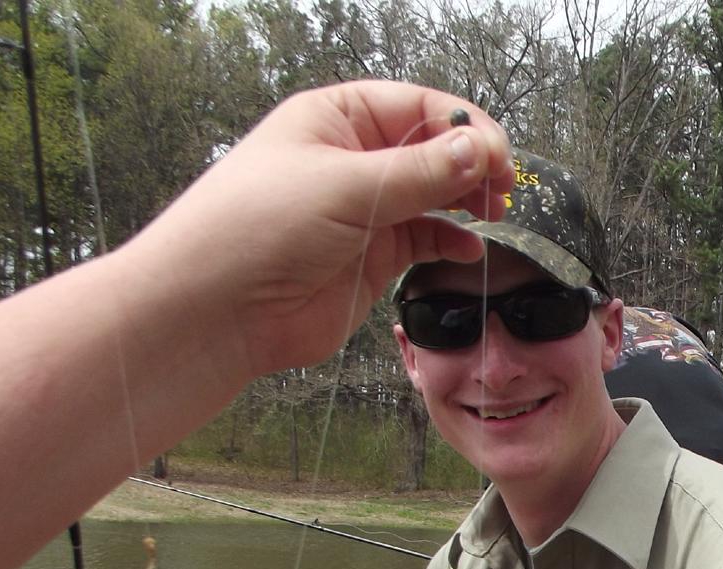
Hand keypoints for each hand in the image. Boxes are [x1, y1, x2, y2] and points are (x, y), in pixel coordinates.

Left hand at [130, 80, 513, 378]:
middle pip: (430, 148)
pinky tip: (469, 249)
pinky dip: (450, 242)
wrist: (218, 309)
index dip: (462, 126)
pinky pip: (424, 239)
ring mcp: (363, 209)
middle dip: (469, 162)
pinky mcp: (371, 257)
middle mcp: (351, 159)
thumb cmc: (257, 228)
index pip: (416, 105)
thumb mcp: (345, 186)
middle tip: (503, 185)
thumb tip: (478, 150)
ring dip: (465, 201)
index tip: (497, 156)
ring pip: (432, 195)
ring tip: (493, 212)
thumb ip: (419, 172)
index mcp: (335, 118)